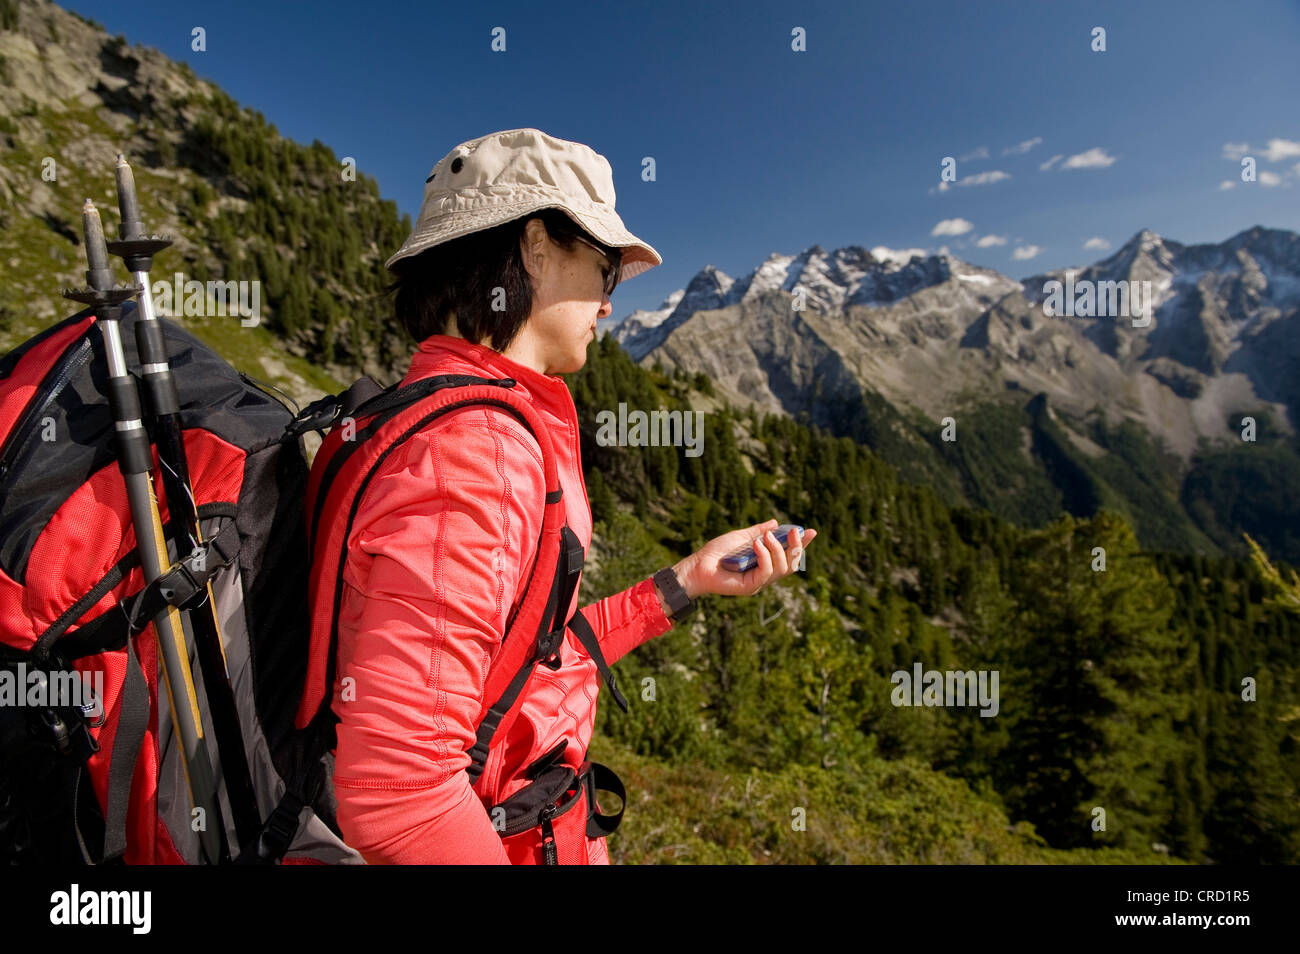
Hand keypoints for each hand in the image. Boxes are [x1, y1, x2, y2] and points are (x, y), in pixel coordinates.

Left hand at [670, 519, 817, 600]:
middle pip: (791, 564)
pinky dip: (764, 556)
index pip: (788, 555)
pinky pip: (765, 572)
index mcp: (765, 562)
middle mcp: (765, 574)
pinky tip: (756, 545)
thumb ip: (758, 532)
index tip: (811, 531)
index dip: (801, 544)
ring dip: (777, 549)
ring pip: (781, 569)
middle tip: (796, 532)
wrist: (697, 565)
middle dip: (797, 547)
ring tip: (767, 537)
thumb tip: (775, 523)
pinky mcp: (750, 587)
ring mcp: (758, 582)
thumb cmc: (716, 552)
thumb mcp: (740, 537)